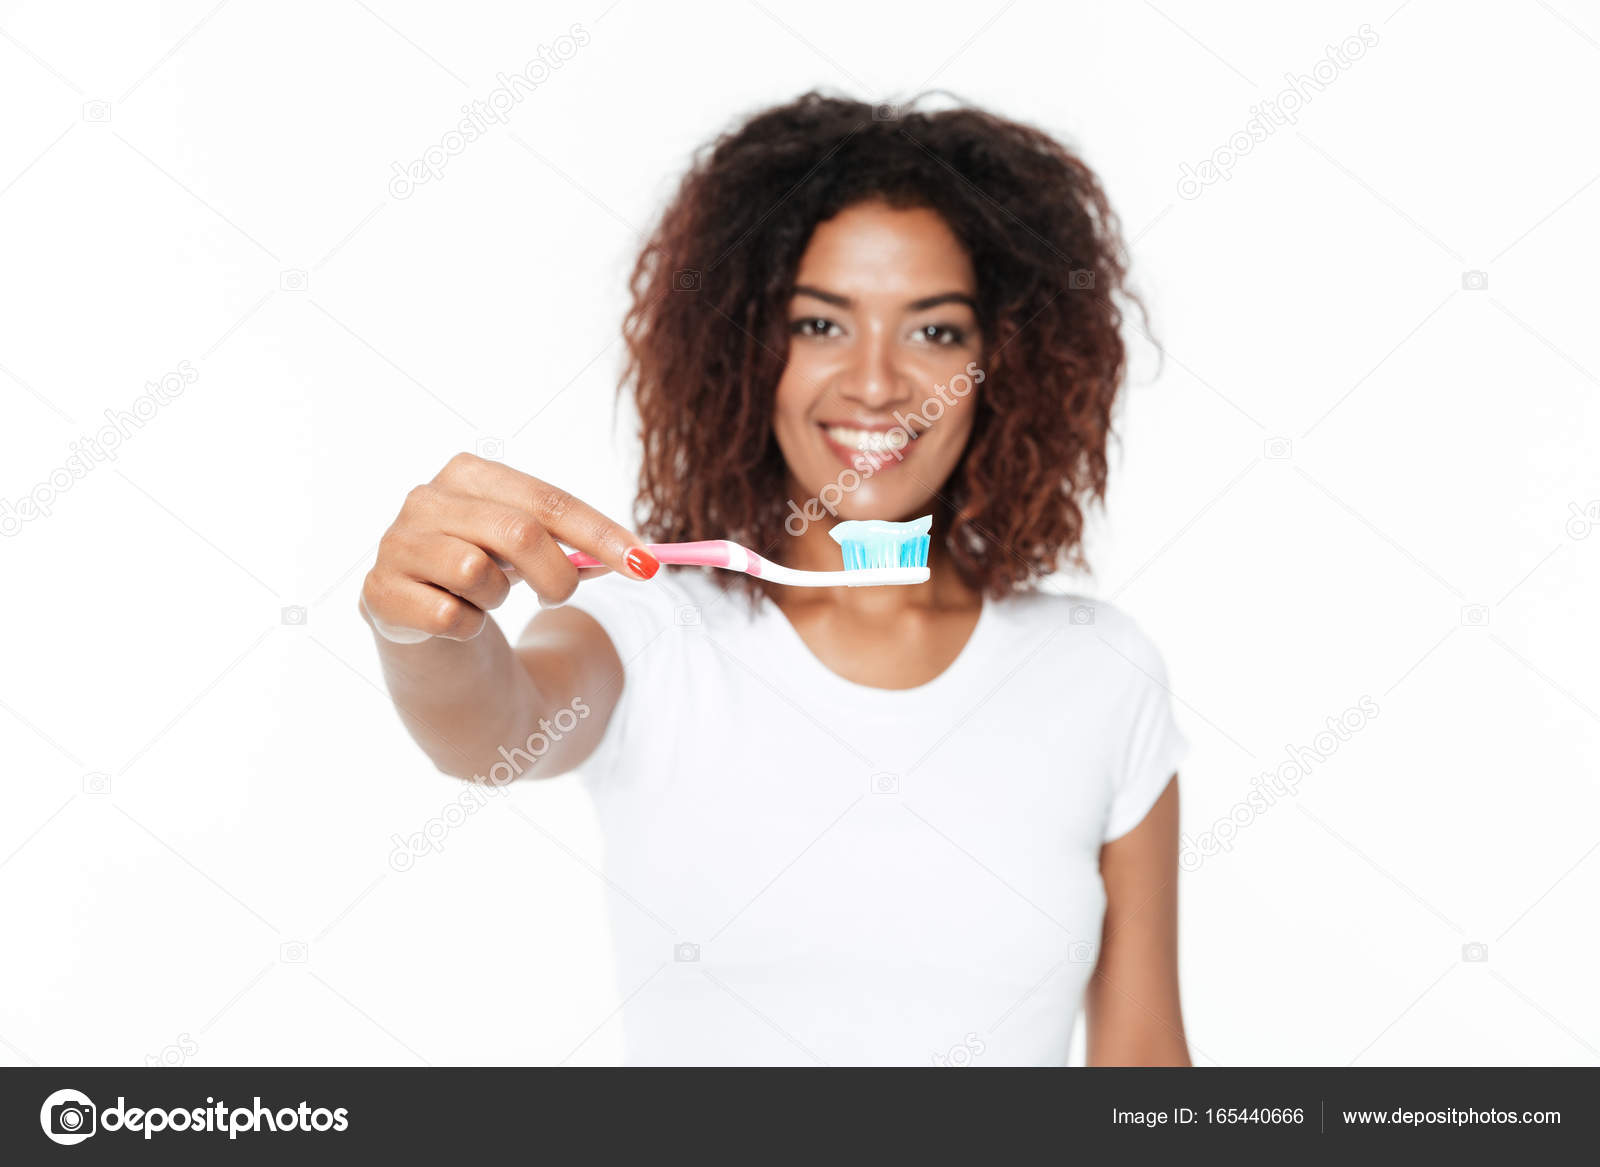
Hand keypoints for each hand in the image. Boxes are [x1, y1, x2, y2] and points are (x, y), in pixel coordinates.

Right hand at [360, 453, 657, 643]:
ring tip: (484, 597)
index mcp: (469, 474)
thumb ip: (579, 549)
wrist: (422, 618)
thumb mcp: (533, 551)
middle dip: (557, 576)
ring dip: (498, 598)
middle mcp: (426, 499)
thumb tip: (640, 559)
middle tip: (561, 597)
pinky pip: (449, 617)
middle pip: (519, 533)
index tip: (647, 566)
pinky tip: (455, 619)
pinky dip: (468, 627)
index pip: (549, 500)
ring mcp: (396, 543)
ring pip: (478, 574)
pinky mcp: (379, 592)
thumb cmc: (487, 570)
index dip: (601, 535)